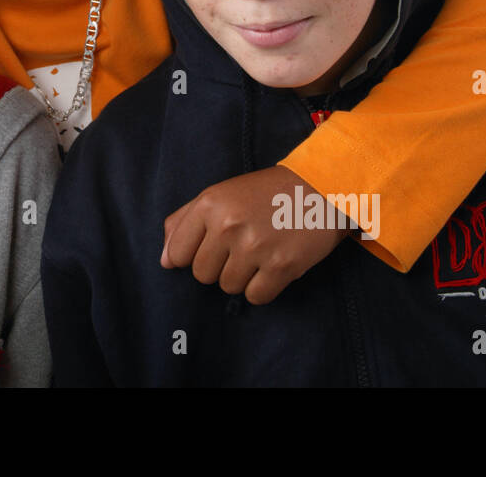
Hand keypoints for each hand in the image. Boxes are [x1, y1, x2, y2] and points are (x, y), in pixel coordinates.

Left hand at [161, 166, 353, 304]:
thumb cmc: (265, 192)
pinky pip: (255, 297)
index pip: (177, 253)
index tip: (210, 247)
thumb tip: (165, 261)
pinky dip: (263, 287)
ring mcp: (254, 247)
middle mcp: (228, 225)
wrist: (320, 187)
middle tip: (240, 247)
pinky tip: (272, 265)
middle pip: (202, 274)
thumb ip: (184, 222)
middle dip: (218, 266)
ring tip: (259, 253)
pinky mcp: (281, 266)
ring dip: (242, 276)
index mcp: (209, 204)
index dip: (191, 255)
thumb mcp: (220, 194)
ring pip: (228, 287)